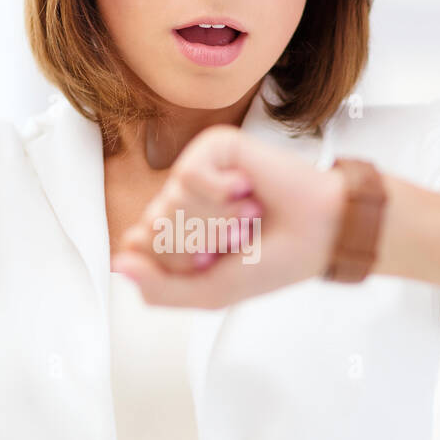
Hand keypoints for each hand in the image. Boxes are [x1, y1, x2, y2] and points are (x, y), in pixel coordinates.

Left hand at [110, 126, 346, 307]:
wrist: (322, 233)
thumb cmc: (273, 261)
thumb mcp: (209, 292)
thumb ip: (158, 288)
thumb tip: (117, 263)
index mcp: (175, 234)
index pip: (137, 251)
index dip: (177, 266)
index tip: (216, 263)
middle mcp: (179, 202)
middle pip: (151, 229)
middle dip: (197, 245)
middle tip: (235, 239)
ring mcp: (195, 172)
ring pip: (170, 202)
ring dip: (217, 221)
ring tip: (247, 216)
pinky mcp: (214, 146)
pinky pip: (189, 175)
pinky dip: (220, 193)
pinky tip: (245, 191)